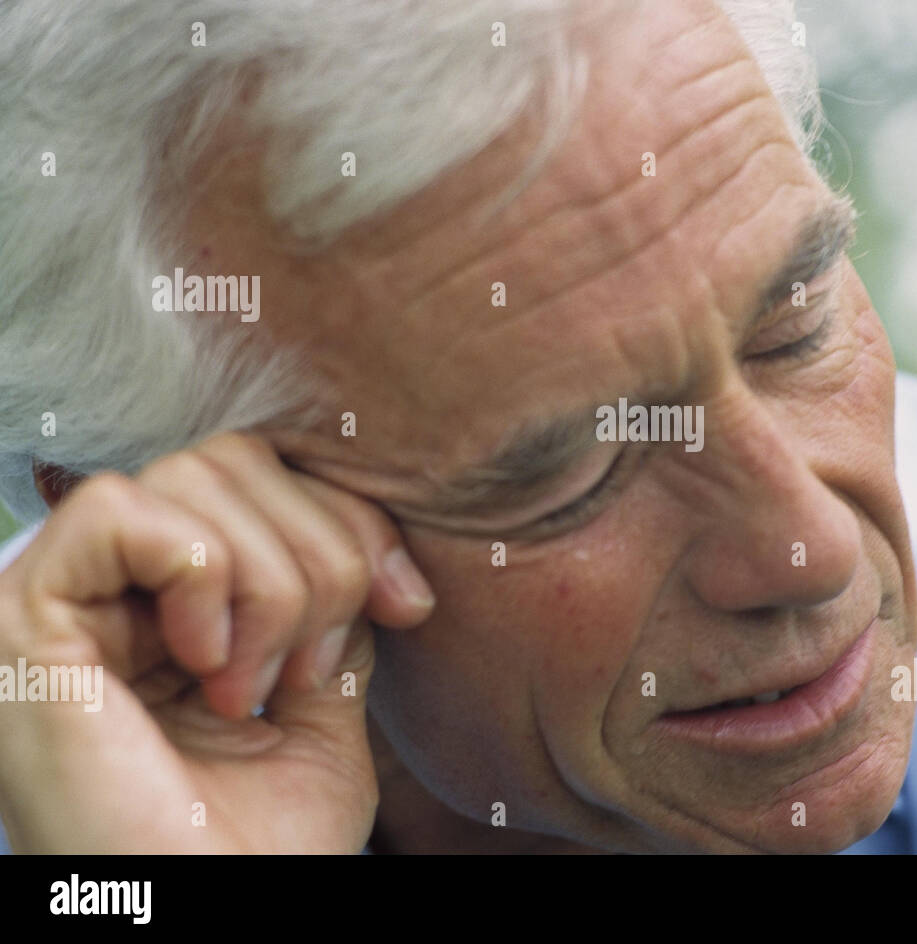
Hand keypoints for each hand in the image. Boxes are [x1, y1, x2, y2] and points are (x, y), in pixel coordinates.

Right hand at [0, 432, 433, 852]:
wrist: (205, 924)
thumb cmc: (258, 848)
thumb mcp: (324, 709)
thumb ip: (334, 614)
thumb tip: (369, 550)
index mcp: (179, 605)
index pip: (270, 477)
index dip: (353, 522)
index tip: (410, 605)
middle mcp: (113, 589)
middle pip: (237, 460)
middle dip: (321, 555)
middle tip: (310, 670)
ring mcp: (61, 598)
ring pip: (192, 475)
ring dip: (268, 583)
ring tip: (254, 688)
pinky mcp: (20, 618)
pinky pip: (119, 511)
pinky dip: (198, 575)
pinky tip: (205, 664)